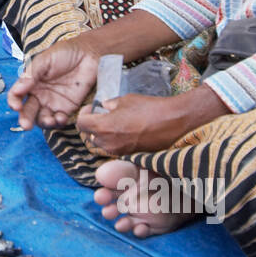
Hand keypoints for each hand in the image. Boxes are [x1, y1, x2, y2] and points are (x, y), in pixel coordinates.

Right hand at [7, 35, 102, 130]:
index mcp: (30, 83)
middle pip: (28, 111)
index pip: (16, 95)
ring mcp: (53, 103)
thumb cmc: (65, 53)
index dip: (14, 102)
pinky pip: (59, 119)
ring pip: (42, 119)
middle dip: (25, 119)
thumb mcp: (44, 60)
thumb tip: (17, 90)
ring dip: (43, 123)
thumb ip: (31, 74)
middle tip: (26, 125)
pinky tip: (61, 118)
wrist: (89, 54)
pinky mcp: (67, 108)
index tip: (16, 106)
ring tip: (49, 120)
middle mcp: (39, 95)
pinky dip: (58, 122)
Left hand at [77, 86, 230, 155]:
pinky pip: (115, 148)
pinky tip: (125, 130)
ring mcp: (118, 152)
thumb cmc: (150, 108)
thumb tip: (104, 107)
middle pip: (90, 135)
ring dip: (103, 134)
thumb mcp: (126, 100)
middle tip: (102, 114)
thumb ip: (110, 104)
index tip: (91, 107)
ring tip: (115, 121)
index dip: (84, 113)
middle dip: (93, 124)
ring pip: (102, 144)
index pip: (81, 123)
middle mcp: (108, 143)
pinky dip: (115, 140)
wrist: (174, 122)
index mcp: (103, 127)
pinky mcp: (129, 156)